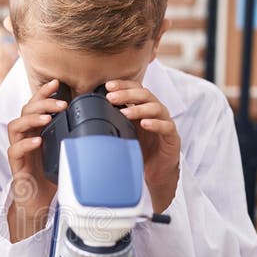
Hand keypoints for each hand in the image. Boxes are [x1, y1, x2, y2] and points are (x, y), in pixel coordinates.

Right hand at [6, 79, 67, 242]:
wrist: (41, 203)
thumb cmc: (55, 177)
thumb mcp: (69, 153)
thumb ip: (78, 140)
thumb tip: (106, 129)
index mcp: (37, 131)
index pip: (36, 105)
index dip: (44, 92)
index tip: (57, 82)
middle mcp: (25, 137)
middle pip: (26, 110)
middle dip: (43, 103)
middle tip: (62, 103)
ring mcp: (19, 150)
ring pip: (15, 126)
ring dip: (32, 119)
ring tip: (48, 117)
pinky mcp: (16, 166)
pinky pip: (15, 150)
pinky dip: (25, 144)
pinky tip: (37, 141)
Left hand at [105, 81, 180, 212]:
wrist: (155, 172)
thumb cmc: (138, 150)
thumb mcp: (121, 133)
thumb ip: (111, 122)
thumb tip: (85, 117)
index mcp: (142, 107)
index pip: (134, 88)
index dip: (122, 85)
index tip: (107, 86)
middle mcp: (154, 111)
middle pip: (144, 94)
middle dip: (127, 94)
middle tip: (111, 97)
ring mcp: (164, 122)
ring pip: (155, 107)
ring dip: (139, 108)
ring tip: (125, 113)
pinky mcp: (172, 136)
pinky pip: (166, 126)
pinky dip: (156, 123)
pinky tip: (145, 124)